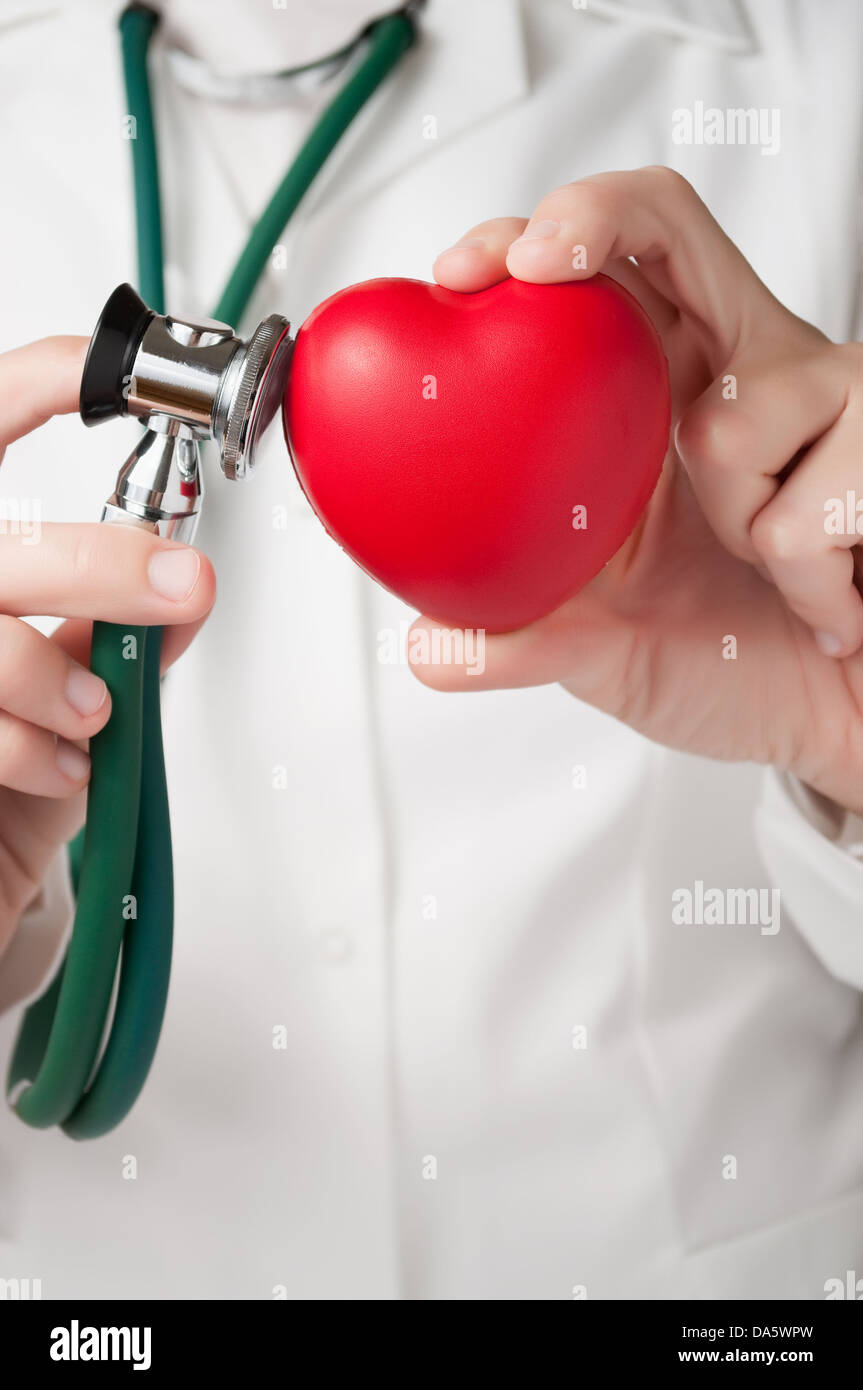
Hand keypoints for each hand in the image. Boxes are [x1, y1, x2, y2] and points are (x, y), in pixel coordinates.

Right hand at [0, 337, 214, 956]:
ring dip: (65, 686)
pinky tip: (56, 767)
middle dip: (102, 567)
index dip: (46, 383)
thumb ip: (118, 624)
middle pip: (1, 547)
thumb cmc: (14, 766)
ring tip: (92, 719)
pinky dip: (42, 756)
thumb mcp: (75, 684)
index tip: (128, 376)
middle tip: (182, 590)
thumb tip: (190, 580)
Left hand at [413, 166, 862, 814]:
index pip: (597, 273)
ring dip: (741, 523)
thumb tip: (430, 650)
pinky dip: (809, 580)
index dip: (527, 242)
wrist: (846, 721)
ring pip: (736, 413)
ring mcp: (822, 392)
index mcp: (654, 403)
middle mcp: (734, 369)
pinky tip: (831, 599)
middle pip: (665, 224)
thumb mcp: (610, 655)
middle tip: (541, 264)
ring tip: (769, 569)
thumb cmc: (737, 663)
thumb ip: (526, 643)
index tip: (462, 279)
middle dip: (594, 217)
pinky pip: (812, 505)